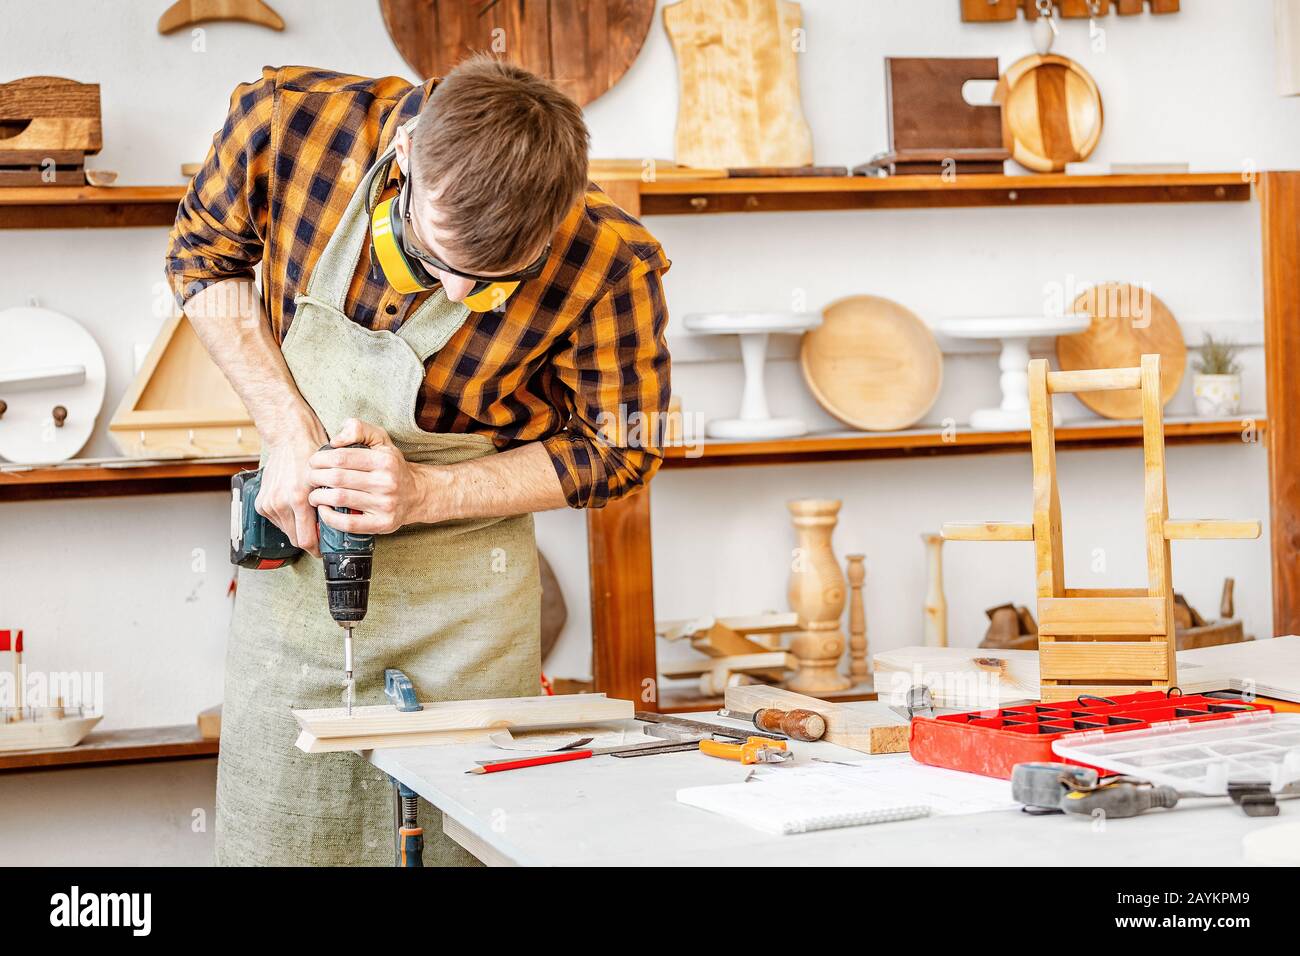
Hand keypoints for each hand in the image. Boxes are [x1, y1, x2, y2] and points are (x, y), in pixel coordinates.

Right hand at [256, 415, 328, 556]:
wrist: (290, 438)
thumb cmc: (312, 454)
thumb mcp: (329, 480)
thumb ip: (330, 504)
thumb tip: (335, 526)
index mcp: (298, 499)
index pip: (306, 540)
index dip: (317, 549)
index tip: (324, 549)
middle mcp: (280, 503)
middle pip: (295, 539)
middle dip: (309, 540)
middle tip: (321, 536)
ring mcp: (269, 504)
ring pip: (286, 531)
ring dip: (298, 529)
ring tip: (310, 519)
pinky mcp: (261, 502)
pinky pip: (276, 521)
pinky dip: (287, 520)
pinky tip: (297, 510)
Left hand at [307, 419, 428, 534]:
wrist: (416, 494)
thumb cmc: (391, 466)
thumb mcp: (380, 440)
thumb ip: (358, 429)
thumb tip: (335, 441)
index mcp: (384, 460)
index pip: (341, 457)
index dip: (320, 459)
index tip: (313, 462)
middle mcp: (387, 482)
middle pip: (337, 478)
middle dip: (315, 477)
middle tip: (310, 478)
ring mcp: (385, 505)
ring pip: (340, 499)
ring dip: (318, 497)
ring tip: (314, 494)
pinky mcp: (382, 524)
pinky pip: (348, 524)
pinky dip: (329, 517)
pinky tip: (324, 510)